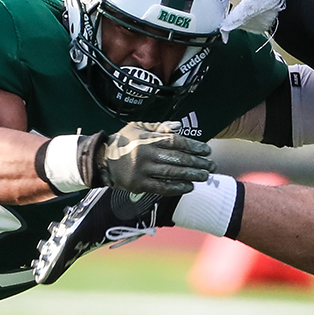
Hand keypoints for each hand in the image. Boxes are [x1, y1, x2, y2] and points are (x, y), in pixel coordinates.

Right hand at [93, 121, 213, 195]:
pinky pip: (161, 188)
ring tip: (204, 176)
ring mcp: (142, 171)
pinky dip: (177, 188)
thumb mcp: (138, 127)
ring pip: (172, 174)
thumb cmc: (123, 141)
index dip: (193, 146)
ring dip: (191, 176)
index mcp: (147, 140)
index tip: (206, 150)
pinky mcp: (139, 185)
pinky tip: (189, 187)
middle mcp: (145, 155)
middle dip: (197, 163)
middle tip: (211, 165)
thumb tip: (180, 126)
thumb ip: (159, 127)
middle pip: (177, 159)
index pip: (176, 142)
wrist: (102, 160)